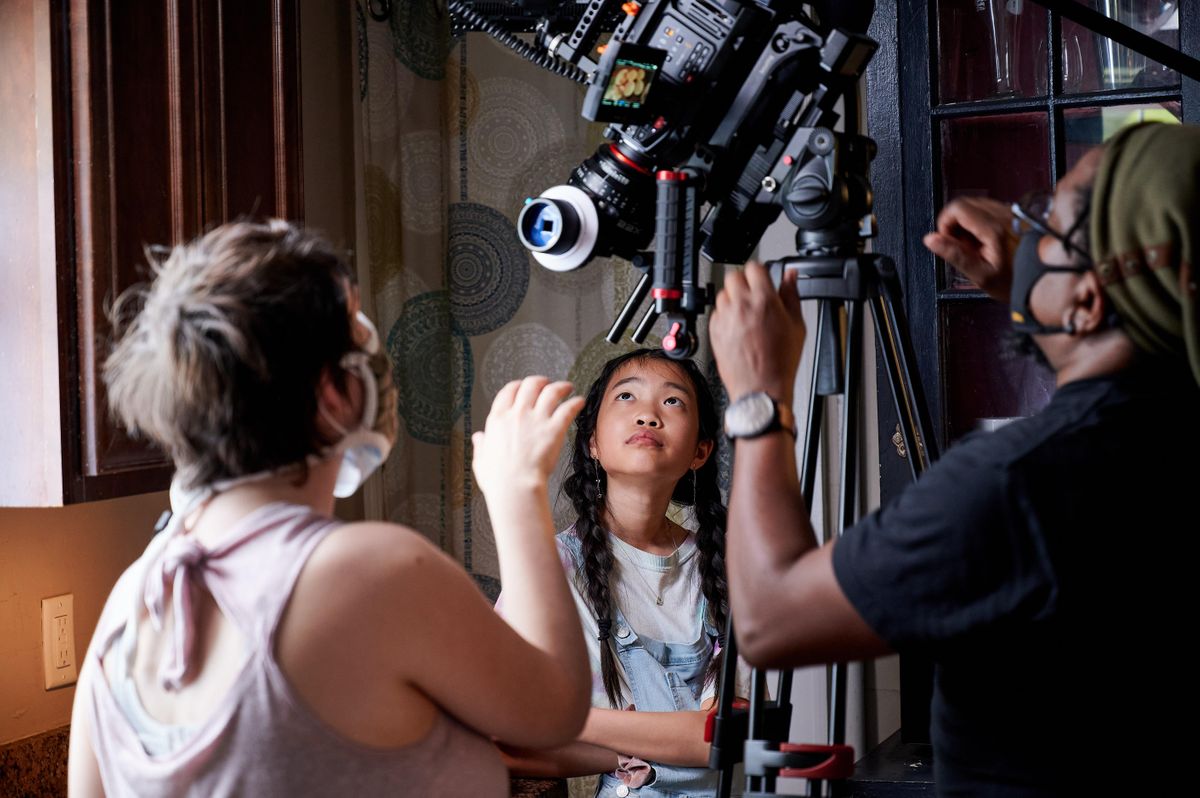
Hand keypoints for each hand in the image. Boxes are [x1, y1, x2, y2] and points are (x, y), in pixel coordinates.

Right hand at [472, 377, 583, 498]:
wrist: (516, 487)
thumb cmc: (498, 479)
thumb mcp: (481, 460)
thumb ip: (481, 445)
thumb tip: (478, 437)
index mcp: (498, 419)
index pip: (509, 391)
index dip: (518, 385)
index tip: (523, 387)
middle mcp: (517, 414)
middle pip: (531, 385)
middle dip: (540, 381)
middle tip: (546, 384)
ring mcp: (536, 419)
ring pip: (551, 392)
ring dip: (560, 387)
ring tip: (567, 387)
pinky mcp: (554, 429)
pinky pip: (568, 408)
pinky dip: (575, 403)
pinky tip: (580, 402)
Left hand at [709, 262, 804, 404]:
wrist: (761, 388)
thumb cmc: (780, 362)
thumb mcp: (797, 325)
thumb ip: (792, 295)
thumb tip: (790, 276)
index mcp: (764, 300)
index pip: (755, 267)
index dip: (760, 271)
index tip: (763, 279)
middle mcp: (741, 306)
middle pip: (734, 276)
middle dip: (745, 282)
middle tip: (754, 295)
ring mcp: (725, 318)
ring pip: (723, 294)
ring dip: (733, 298)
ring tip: (747, 314)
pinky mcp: (714, 330)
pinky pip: (716, 312)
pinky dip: (725, 315)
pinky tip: (738, 328)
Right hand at [922, 197, 1018, 302]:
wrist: (1042, 281)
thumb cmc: (1015, 282)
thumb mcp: (980, 275)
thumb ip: (954, 254)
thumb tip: (931, 239)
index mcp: (994, 229)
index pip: (957, 208)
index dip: (945, 223)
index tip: (947, 240)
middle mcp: (1005, 215)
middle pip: (965, 203)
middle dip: (955, 223)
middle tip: (961, 246)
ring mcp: (1012, 212)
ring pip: (976, 205)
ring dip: (967, 222)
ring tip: (975, 245)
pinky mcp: (1016, 214)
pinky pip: (989, 209)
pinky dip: (980, 222)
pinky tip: (986, 241)